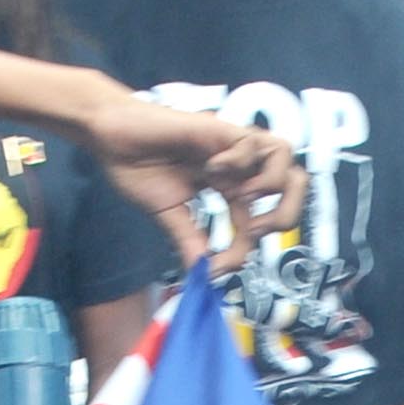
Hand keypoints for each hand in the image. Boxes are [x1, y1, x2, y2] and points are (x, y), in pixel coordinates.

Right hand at [82, 91, 299, 275]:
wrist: (110, 136)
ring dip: (272, 185)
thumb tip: (202, 275)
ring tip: (242, 198)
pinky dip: (239, 162)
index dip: (244, 251)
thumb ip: (189, 240)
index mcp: (228, 185)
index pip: (258, 220)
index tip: (216, 267)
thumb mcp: (169, 214)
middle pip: (293, 182)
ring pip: (284, 154)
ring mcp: (229, 144)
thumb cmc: (136, 166)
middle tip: (255, 231)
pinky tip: (212, 170)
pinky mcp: (216, 128)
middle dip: (286, 213)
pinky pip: (251, 142)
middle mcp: (236, 165)